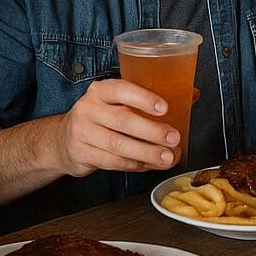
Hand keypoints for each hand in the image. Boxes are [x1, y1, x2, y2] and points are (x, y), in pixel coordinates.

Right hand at [56, 78, 181, 175]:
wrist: (63, 139)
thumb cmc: (101, 117)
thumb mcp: (119, 102)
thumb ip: (151, 99)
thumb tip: (191, 94)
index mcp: (101, 90)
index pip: (122, 89)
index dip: (144, 98)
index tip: (165, 108)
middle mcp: (88, 108)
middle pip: (123, 120)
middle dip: (152, 131)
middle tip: (174, 138)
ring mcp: (82, 132)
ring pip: (119, 145)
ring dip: (147, 153)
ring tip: (168, 157)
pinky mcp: (81, 153)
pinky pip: (113, 161)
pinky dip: (135, 165)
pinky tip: (149, 165)